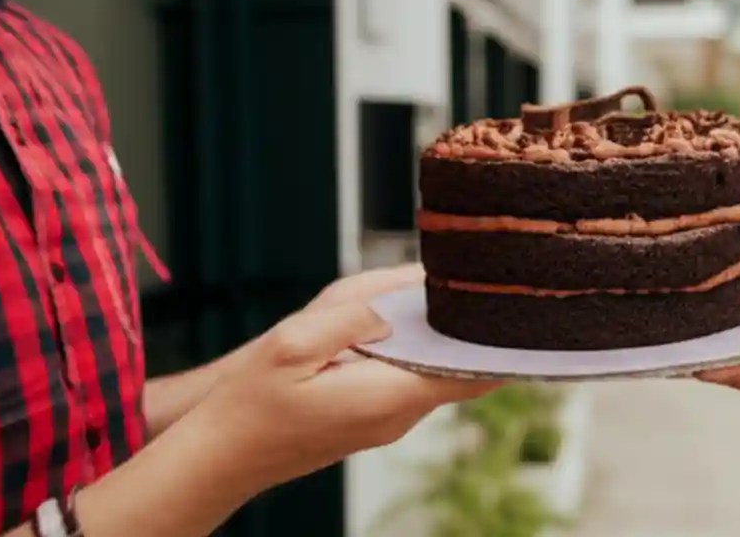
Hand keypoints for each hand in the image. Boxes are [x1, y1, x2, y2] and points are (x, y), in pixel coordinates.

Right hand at [184, 269, 498, 493]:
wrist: (220, 457)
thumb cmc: (249, 405)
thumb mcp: (293, 345)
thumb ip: (351, 318)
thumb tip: (394, 305)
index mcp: (388, 397)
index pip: (472, 373)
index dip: (501, 342)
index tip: (520, 308)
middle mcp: (398, 416)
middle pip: (462, 369)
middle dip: (472, 329)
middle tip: (483, 282)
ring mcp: (387, 422)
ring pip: (436, 371)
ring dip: (439, 336)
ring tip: (438, 292)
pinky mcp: (372, 419)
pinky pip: (411, 378)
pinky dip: (415, 349)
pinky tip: (397, 320)